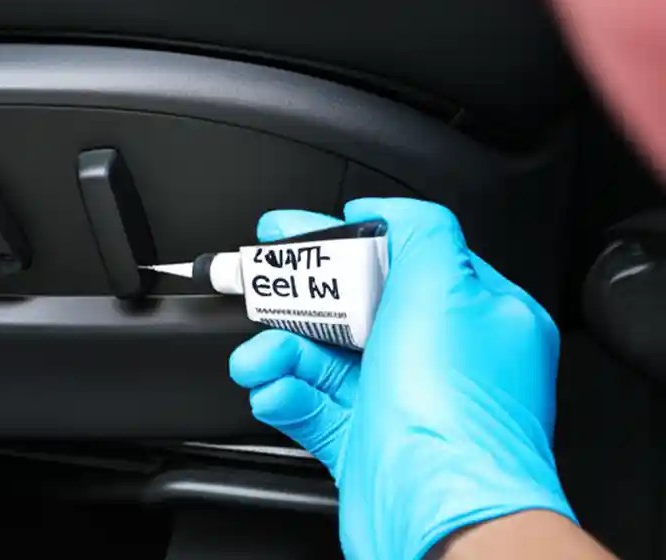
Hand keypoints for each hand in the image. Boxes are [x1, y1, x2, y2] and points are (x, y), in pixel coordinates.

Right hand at [229, 198, 574, 558]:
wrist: (441, 517)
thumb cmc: (456, 415)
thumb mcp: (443, 285)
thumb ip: (416, 227)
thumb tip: (381, 209)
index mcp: (474, 314)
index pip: (399, 257)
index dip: (340, 239)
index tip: (287, 229)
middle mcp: (441, 358)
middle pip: (353, 306)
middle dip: (296, 298)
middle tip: (252, 283)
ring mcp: (403, 404)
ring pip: (325, 358)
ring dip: (281, 350)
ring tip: (257, 357)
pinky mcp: (367, 445)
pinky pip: (314, 407)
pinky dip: (286, 395)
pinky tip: (273, 391)